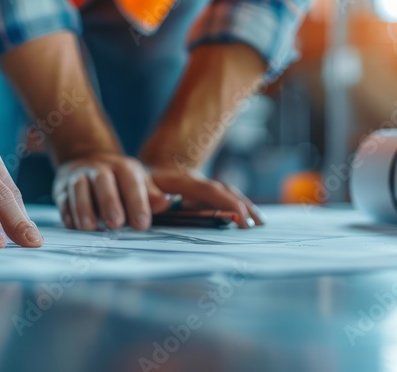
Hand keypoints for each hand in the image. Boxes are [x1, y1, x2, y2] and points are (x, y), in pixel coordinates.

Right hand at [53, 153, 172, 230]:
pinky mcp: (62, 187)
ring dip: (83, 208)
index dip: (137, 203)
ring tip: (90, 228)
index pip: (131, 182)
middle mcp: (100, 168)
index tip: (142, 224)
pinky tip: (73, 226)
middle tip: (116, 224)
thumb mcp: (139, 182)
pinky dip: (67, 212)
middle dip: (109, 202)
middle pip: (103, 181)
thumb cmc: (119, 180)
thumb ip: (151, 194)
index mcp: (123, 167)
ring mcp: (79, 176)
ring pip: (79, 188)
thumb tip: (166, 202)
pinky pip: (63, 198)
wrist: (86, 159)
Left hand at [149, 167, 264, 228]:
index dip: (225, 203)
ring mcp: (200, 187)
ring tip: (260, 224)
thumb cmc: (138, 183)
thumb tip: (166, 202)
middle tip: (255, 226)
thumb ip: (147, 195)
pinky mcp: (202, 194)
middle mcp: (195, 181)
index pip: (208, 190)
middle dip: (241, 206)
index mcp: (181, 179)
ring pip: (227, 193)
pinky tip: (250, 219)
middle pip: (224, 190)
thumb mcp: (137, 186)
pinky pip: (224, 199)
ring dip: (244, 206)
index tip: (240, 217)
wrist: (141, 171)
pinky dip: (238, 208)